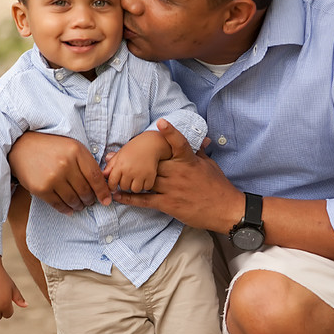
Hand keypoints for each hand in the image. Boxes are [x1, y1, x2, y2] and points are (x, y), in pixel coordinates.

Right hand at [8, 132, 110, 213]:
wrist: (22, 146)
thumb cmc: (51, 147)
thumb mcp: (72, 147)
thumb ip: (87, 163)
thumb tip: (102, 185)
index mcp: (76, 151)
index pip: (95, 177)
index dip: (103, 191)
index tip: (106, 200)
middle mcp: (65, 164)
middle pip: (85, 190)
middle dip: (90, 200)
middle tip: (90, 201)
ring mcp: (52, 177)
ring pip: (73, 200)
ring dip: (79, 205)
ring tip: (80, 205)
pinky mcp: (41, 188)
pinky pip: (58, 204)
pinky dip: (66, 209)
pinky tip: (69, 209)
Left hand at [103, 131, 170, 192]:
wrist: (151, 143)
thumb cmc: (134, 148)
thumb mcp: (120, 154)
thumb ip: (111, 165)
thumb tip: (103, 175)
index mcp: (120, 165)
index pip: (112, 182)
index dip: (112, 186)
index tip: (114, 185)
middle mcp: (130, 171)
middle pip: (124, 187)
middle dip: (125, 184)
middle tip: (128, 178)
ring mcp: (141, 174)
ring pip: (135, 189)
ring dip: (135, 186)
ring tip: (136, 179)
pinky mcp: (151, 176)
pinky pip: (146, 188)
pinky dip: (146, 185)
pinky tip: (145, 178)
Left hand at [112, 119, 243, 231]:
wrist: (225, 210)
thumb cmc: (218, 186)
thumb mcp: (209, 164)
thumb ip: (198, 152)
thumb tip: (197, 139)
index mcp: (189, 161)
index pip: (179, 143)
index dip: (170, 133)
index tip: (161, 123)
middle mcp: (178, 173)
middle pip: (152, 162)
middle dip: (134, 159)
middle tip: (113, 155)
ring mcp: (172, 189)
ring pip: (145, 180)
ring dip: (126, 178)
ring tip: (109, 175)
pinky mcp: (168, 204)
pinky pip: (145, 200)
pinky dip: (130, 197)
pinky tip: (118, 195)